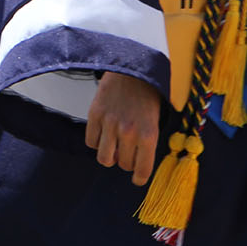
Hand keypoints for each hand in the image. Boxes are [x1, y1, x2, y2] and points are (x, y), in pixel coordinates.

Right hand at [86, 71, 162, 185]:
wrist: (131, 67)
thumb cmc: (147, 94)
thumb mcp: (155, 119)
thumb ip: (147, 142)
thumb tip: (138, 162)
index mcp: (148, 135)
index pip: (142, 170)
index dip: (139, 177)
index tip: (137, 178)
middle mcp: (129, 132)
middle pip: (122, 164)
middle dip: (125, 161)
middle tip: (127, 151)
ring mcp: (110, 124)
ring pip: (104, 158)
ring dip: (109, 155)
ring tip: (113, 146)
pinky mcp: (94, 114)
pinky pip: (91, 142)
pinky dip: (96, 141)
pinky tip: (103, 133)